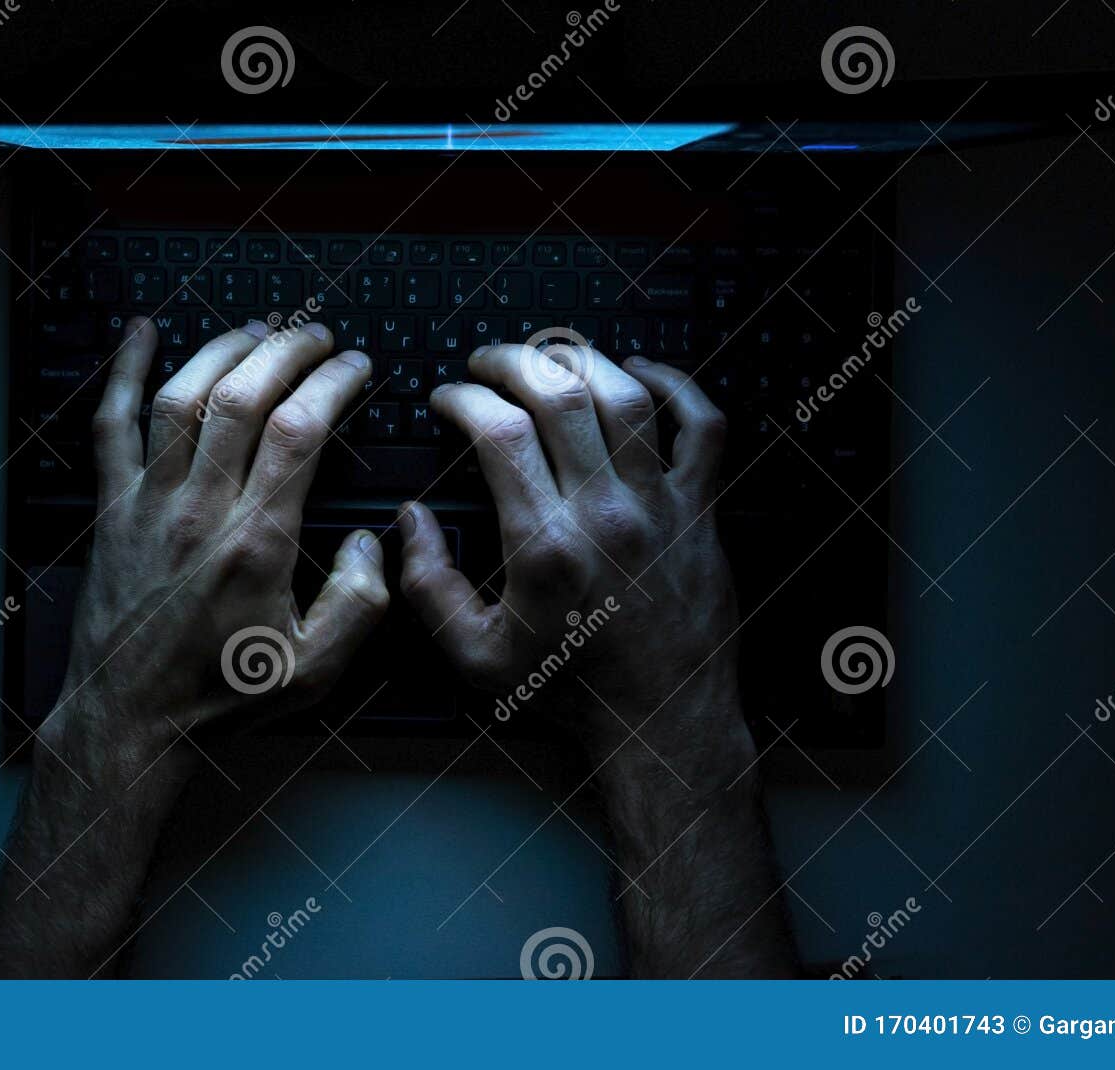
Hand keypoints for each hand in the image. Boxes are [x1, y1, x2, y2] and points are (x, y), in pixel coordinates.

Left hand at [45, 316, 389, 765]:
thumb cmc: (219, 697)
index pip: (300, 430)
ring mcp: (148, 503)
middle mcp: (201, 509)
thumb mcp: (314, 670)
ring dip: (222, 350)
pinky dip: (122, 371)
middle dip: (287, 350)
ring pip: (181, 397)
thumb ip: (359, 603)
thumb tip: (371, 542)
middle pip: (243, 396)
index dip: (334, 383)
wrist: (129, 721)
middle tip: (317, 335)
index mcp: (258, 541)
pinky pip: (111, 425)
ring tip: (258, 331)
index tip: (356, 367)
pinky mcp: (111, 509)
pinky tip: (139, 333)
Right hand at [397, 344, 749, 781]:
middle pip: (558, 395)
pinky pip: (702, 426)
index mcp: (544, 545)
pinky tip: (641, 372)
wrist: (661, 720)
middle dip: (511, 362)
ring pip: (626, 396)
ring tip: (549, 355)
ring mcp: (660, 506)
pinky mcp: (700, 511)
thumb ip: (429, 586)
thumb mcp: (475, 656)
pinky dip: (676, 385)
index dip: (462, 398)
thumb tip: (412, 520)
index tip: (446, 398)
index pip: (497, 432)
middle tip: (487, 362)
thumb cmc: (571, 693)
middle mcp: (605, 513)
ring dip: (582, 360)